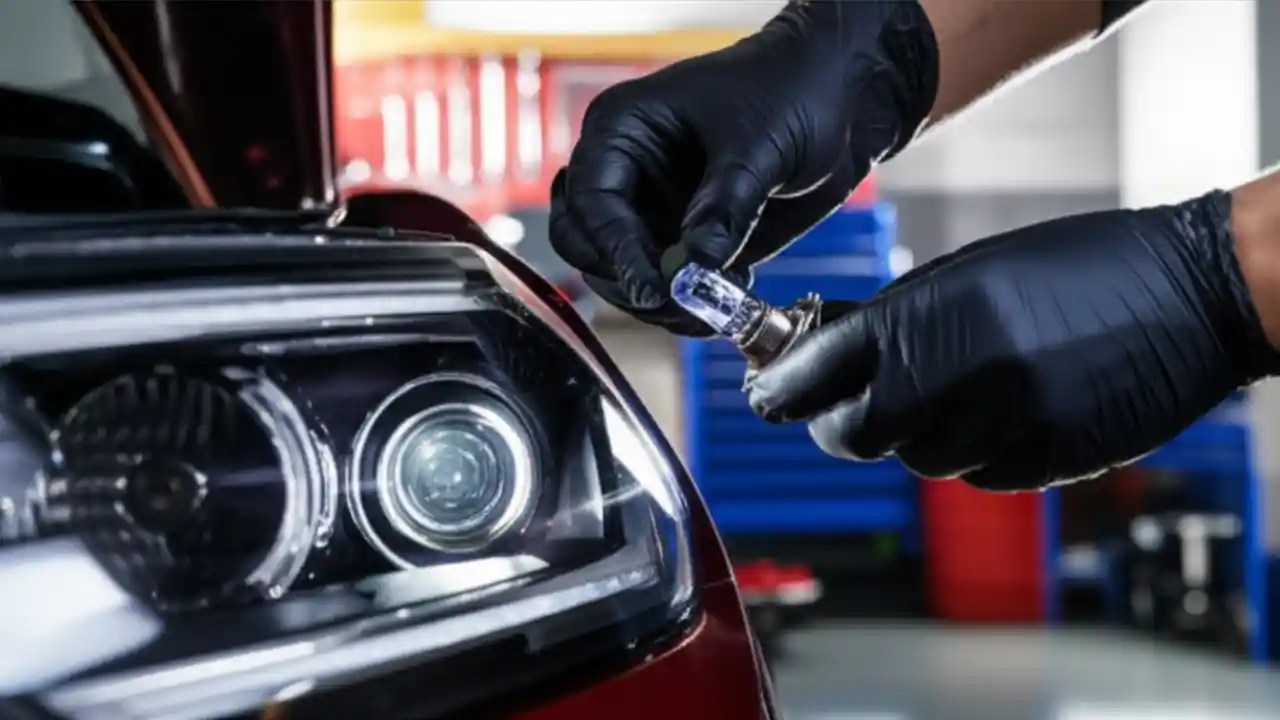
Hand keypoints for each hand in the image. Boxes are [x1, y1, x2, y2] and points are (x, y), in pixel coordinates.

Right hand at [550, 1, 937, 335]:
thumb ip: (725, 206)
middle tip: (677, 301)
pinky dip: (688, 305)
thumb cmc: (790, 89)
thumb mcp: (759, 144)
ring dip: (657, 303)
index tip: (654, 288)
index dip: (615, 249)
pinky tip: (732, 294)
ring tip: (715, 303)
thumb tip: (694, 267)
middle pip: (584, 244)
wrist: (839, 99)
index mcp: (621, 130)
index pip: (590, 201)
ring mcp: (651, 211)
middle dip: (623, 280)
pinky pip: (666, 288)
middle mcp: (624, 175)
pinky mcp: (683, 241)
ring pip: (618, 276)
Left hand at [748, 191, 1279, 489]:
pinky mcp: (1049, 462)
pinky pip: (978, 476)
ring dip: (917, 434)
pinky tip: (1006, 411)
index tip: (767, 395)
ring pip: (919, 459)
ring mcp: (1009, 424)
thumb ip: (897, 318)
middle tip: (842, 409)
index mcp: (934, 312)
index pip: (821, 369)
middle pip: (856, 434)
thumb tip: (826, 352)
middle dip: (841, 424)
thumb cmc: (1078, 267)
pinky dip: (975, 452)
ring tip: (958, 388)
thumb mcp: (970, 270)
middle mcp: (964, 373)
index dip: (782, 389)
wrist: (1194, 292)